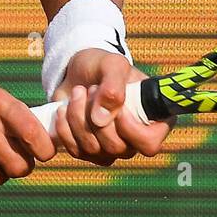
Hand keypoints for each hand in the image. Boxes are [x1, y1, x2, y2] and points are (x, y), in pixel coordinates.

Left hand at [50, 50, 172, 165]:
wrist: (77, 72)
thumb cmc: (102, 67)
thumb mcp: (112, 64)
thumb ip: (113, 85)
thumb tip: (101, 119)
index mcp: (153, 120)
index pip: (149, 143)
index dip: (130, 129)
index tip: (117, 106)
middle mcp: (134, 140)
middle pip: (116, 147)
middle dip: (96, 115)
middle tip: (91, 88)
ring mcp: (111, 149)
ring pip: (93, 149)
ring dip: (78, 117)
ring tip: (78, 92)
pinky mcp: (88, 152)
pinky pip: (75, 150)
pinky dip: (65, 127)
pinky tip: (64, 108)